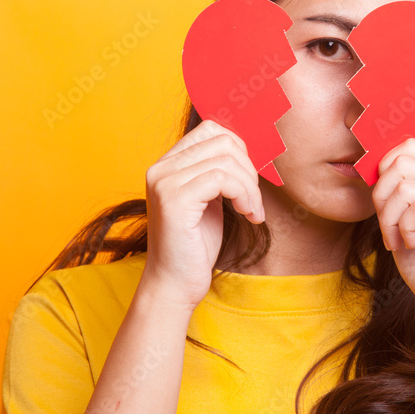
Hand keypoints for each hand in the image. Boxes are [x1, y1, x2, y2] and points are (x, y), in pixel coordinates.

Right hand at [142, 120, 264, 311]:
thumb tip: (250, 145)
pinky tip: (248, 215)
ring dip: (250, 186)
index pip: (212, 128)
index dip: (241, 149)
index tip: (250, 179)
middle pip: (223, 141)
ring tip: (252, 210)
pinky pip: (222, 179)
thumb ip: (219, 171)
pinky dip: (244, 195)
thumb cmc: (196, 244)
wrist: (175, 284)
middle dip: (249, 169)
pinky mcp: (173, 200)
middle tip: (253, 199)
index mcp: (168, 163)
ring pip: (226, 160)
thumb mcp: (211, 198)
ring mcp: (164, 182)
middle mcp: (161, 167)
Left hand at [371, 138, 414, 323]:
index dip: (384, 171)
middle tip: (388, 226)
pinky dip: (404, 228)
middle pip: (402, 163)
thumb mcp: (402, 214)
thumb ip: (395, 185)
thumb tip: (372, 159)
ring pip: (405, 187)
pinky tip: (412, 244)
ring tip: (399, 238)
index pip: (409, 146)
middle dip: (382, 196)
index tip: (383, 202)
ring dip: (390, 218)